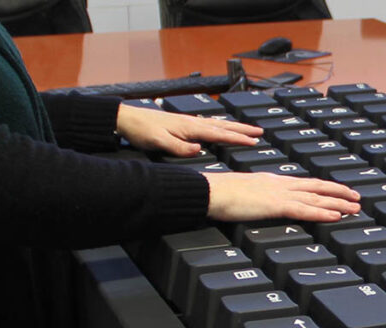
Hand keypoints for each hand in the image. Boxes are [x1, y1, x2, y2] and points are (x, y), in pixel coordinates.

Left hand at [115, 103, 262, 155]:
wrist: (126, 119)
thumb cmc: (141, 130)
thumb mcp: (159, 142)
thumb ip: (179, 147)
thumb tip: (199, 150)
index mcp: (189, 128)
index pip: (219, 133)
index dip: (238, 138)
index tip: (254, 141)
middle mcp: (192, 123)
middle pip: (223, 126)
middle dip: (242, 129)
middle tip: (259, 132)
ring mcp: (188, 122)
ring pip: (217, 124)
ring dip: (233, 127)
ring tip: (247, 129)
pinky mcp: (182, 124)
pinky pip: (208, 124)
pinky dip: (220, 126)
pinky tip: (221, 128)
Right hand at [203, 172, 361, 222]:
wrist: (210, 191)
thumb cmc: (221, 194)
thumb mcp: (246, 194)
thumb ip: (260, 198)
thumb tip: (265, 204)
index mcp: (273, 181)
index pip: (305, 184)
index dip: (325, 188)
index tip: (340, 191)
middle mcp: (280, 184)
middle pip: (316, 188)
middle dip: (339, 193)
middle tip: (357, 199)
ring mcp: (279, 194)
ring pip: (316, 198)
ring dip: (337, 203)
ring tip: (355, 208)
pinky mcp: (275, 206)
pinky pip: (304, 210)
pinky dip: (322, 213)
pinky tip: (336, 216)